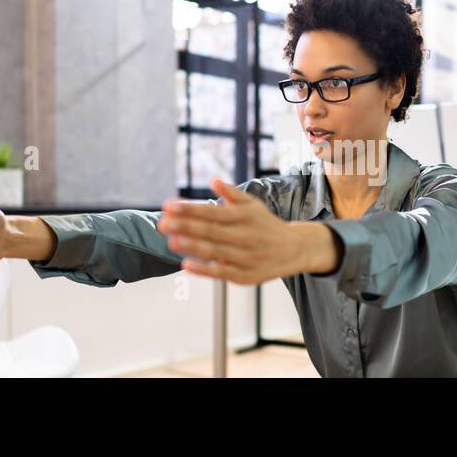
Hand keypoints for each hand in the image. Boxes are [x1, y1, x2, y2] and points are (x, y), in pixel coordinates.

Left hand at [157, 178, 340, 283]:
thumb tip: (214, 181)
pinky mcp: (245, 276)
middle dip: (185, 226)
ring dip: (191, 246)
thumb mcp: (253, 205)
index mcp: (245, 216)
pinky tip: (186, 264)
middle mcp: (246, 236)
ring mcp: (246, 257)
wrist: (295, 250)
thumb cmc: (266, 225)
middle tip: (162, 223)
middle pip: (211, 231)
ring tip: (170, 240)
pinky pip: (221, 273)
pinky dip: (203, 270)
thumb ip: (233, 194)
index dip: (189, 209)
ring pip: (215, 251)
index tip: (168, 206)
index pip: (213, 212)